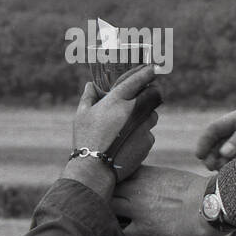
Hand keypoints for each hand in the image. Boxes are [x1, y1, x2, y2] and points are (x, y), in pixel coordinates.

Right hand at [72, 64, 158, 182]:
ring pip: (152, 114)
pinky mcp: (148, 141)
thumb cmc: (86, 138)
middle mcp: (134, 110)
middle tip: (147, 94)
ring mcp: (143, 126)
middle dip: (153, 91)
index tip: (153, 68)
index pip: (138, 80)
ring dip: (146, 114)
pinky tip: (129, 141)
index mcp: (117, 100)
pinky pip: (149, 133)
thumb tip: (91, 85)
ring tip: (132, 122)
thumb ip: (88, 97)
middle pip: (154, 94)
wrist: (95, 167)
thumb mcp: (82, 115)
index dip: (147, 72)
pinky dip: (142, 134)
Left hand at [111, 165, 217, 235]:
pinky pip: (121, 234)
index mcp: (142, 173)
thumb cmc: (196, 190)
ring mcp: (138, 208)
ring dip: (108, 217)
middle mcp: (136, 188)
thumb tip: (144, 187)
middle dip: (104, 199)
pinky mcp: (145, 228)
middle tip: (107, 210)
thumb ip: (150, 179)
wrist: (210, 203)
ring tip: (113, 224)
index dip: (109, 185)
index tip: (111, 192)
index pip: (113, 176)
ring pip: (108, 210)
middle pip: (105, 191)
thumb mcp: (168, 176)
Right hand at [195, 105, 235, 169]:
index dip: (204, 142)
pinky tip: (232, 177)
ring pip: (227, 155)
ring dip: (221, 164)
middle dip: (211, 156)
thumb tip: (223, 153)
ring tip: (220, 173)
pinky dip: (233, 170)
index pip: (215, 129)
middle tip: (211, 168)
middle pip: (218, 144)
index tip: (199, 156)